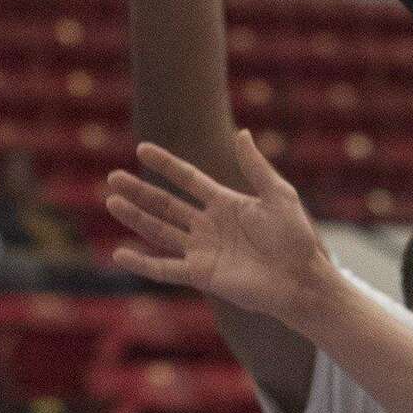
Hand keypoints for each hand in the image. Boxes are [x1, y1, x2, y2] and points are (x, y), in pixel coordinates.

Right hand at [105, 131, 334, 327]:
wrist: (301, 279)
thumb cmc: (296, 237)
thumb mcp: (278, 196)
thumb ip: (256, 167)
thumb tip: (242, 133)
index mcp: (225, 203)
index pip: (188, 179)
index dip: (166, 165)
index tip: (142, 148)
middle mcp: (209, 225)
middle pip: (166, 204)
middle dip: (140, 191)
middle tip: (114, 176)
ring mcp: (203, 250)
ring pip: (160, 231)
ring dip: (136, 218)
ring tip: (111, 201)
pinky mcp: (202, 275)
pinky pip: (166, 269)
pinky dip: (142, 263)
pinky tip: (120, 253)